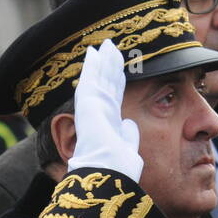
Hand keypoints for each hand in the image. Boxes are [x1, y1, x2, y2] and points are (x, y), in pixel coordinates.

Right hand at [67, 40, 142, 181]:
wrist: (107, 173)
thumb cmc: (118, 168)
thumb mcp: (127, 149)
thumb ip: (128, 135)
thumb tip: (130, 122)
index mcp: (108, 124)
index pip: (114, 98)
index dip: (117, 82)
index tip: (120, 70)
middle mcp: (99, 114)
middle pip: (106, 84)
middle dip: (109, 67)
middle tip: (111, 48)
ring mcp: (92, 108)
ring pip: (99, 78)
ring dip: (103, 62)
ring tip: (106, 45)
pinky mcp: (88, 103)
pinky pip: (91, 79)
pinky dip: (92, 66)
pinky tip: (93, 52)